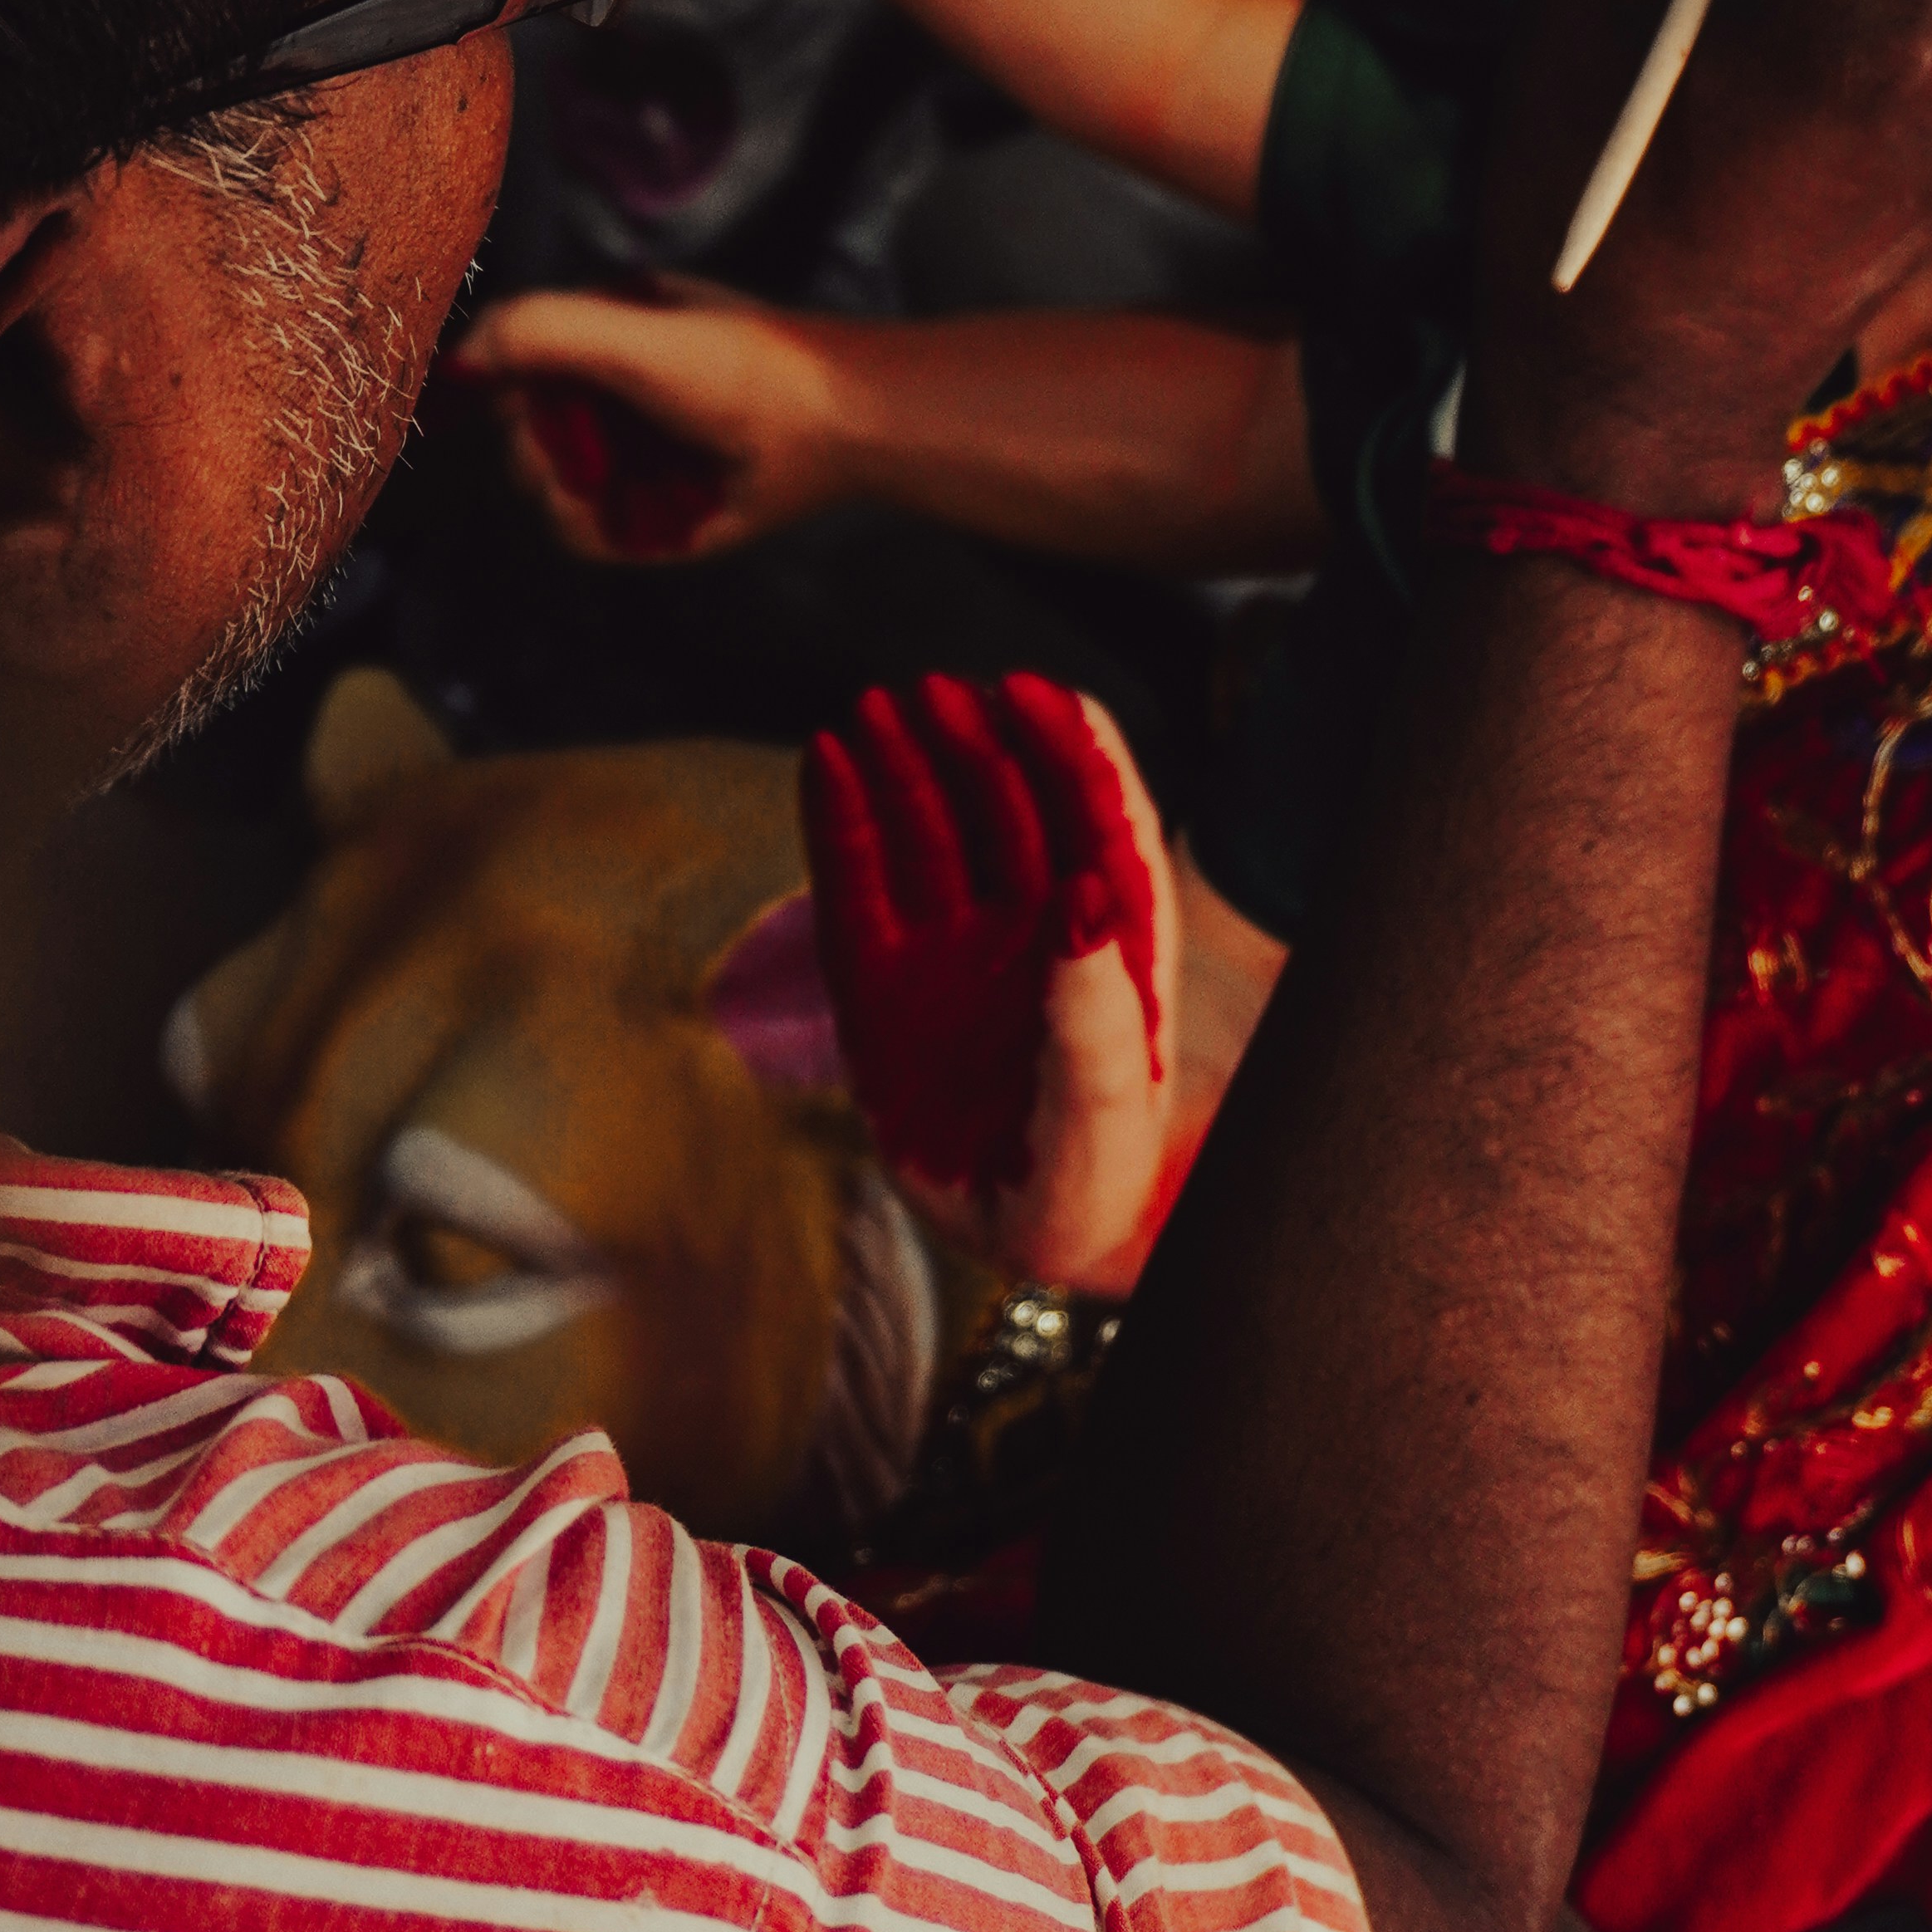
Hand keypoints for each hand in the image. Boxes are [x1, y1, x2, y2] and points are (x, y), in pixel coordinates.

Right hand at [447, 275, 852, 562]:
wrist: (830, 432)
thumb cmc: (741, 370)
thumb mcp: (635, 332)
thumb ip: (543, 329)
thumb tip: (462, 357)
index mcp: (609, 332)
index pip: (516, 355)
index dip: (495, 379)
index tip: (495, 396)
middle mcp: (613, 393)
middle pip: (519, 427)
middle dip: (530, 443)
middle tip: (568, 448)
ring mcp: (632, 455)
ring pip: (546, 484)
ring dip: (559, 489)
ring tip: (603, 482)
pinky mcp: (650, 513)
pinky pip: (584, 531)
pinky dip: (589, 527)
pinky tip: (620, 514)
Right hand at [802, 673, 1179, 1291]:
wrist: (1031, 1240)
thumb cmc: (1097, 1182)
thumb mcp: (1104, 1112)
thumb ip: (1094, 1014)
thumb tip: (1088, 899)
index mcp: (1105, 933)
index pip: (1089, 808)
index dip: (1064, 743)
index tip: (1028, 691)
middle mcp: (1028, 922)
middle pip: (1003, 802)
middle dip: (972, 741)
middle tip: (932, 691)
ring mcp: (952, 948)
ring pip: (930, 827)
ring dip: (906, 765)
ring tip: (872, 706)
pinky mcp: (880, 986)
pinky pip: (857, 884)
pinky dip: (839, 821)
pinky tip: (826, 760)